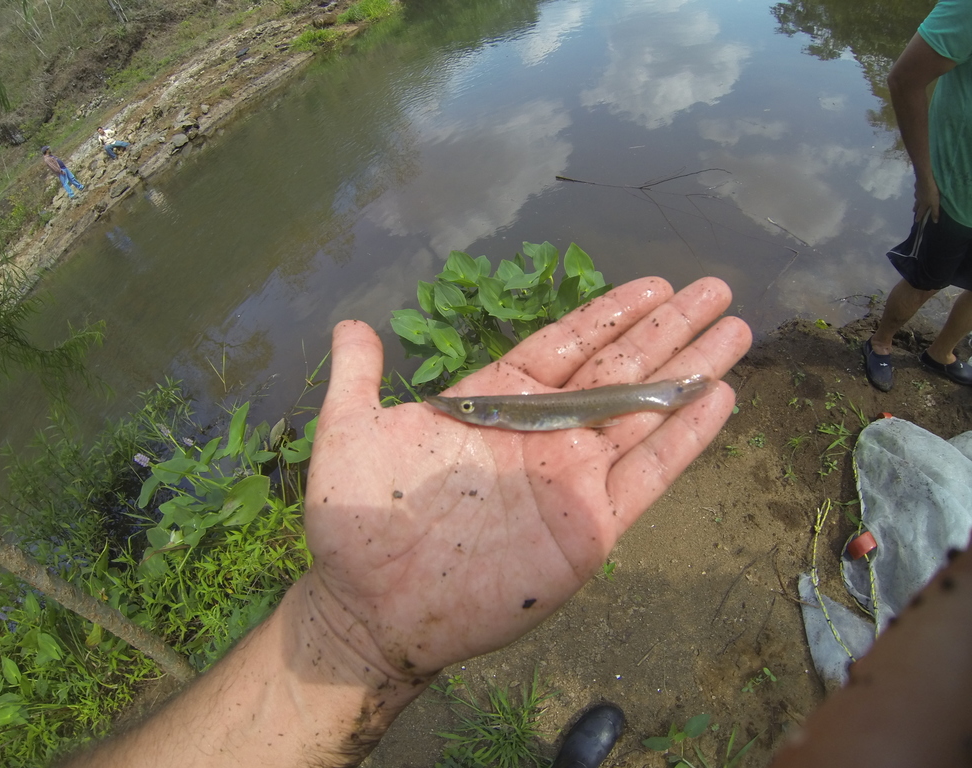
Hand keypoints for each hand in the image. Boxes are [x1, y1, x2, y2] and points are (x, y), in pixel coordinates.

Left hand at [304, 276, 750, 677]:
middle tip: (715, 288)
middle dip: (668, 328)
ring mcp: (571, 479)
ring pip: (644, 411)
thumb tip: (350, 323)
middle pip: (618, 367)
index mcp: (496, 402)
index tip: (655, 283)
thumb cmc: (358, 525)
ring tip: (737, 331)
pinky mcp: (590, 528)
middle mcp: (543, 434)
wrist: (374, 609)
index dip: (611, 313)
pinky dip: (685, 438)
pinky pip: (648, 474)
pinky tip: (720, 400)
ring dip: (690, 371)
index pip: (566, 344)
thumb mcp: (348, 433)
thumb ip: (357, 376)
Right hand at [914, 171, 940, 223]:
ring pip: (916, 198)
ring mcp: (917, 192)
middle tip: (914, 211)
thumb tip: (935, 222)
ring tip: (917, 200)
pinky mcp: (918, 186)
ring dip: (916, 200)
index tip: (916, 221)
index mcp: (923, 204)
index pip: (920, 212)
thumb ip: (935, 212)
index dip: (919, 217)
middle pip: (916, 205)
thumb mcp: (935, 203)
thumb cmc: (932, 192)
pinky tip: (919, 189)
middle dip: (915, 209)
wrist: (926, 179)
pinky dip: (918, 191)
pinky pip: (917, 190)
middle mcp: (919, 199)